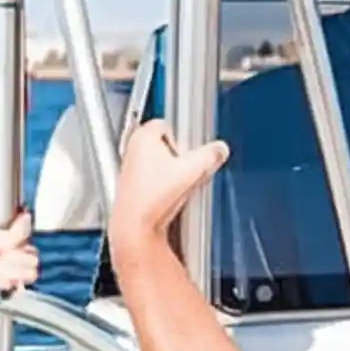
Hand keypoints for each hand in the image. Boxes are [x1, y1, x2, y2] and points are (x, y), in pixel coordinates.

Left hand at [110, 120, 229, 242]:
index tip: (192, 149)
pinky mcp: (130, 184)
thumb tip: (220, 150)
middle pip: (165, 143)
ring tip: (177, 185)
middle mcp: (132, 147)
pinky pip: (153, 177)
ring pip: (159, 161)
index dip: (183, 137)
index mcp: (144, 135)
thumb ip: (210, 155)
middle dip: (178, 155)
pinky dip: (162, 183)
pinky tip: (168, 195)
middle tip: (186, 169)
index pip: (168, 124)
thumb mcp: (192, 171)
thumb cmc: (152, 198)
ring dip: (171, 170)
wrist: (135, 226)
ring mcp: (129, 167)